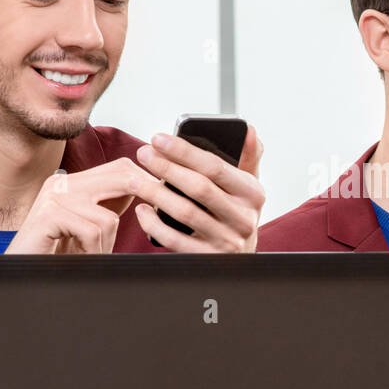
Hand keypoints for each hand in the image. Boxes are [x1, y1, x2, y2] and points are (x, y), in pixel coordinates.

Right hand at [5, 157, 153, 254]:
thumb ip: (109, 205)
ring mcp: (54, 196)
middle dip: (141, 201)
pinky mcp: (49, 214)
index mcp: (73, 182)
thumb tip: (147, 189)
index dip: (146, 181)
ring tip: (88, 254)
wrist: (18, 273)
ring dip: (105, 245)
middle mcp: (63, 182)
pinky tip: (77, 257)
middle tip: (150, 226)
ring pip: (108, 217)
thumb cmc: (55, 255)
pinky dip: (93, 251)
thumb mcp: (88, 225)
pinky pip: (93, 231)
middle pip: (121, 178)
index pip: (120, 167)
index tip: (162, 199)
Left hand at [133, 126, 265, 252]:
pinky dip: (155, 224)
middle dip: (166, 168)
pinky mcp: (207, 258)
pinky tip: (142, 210)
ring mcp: (227, 241)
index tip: (158, 138)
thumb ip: (249, 156)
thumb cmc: (236, 214)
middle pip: (198, 188)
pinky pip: (176, 240)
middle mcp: (244, 218)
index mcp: (253, 194)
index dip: (184, 151)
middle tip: (143, 154)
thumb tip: (248, 129)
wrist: (239, 260)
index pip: (215, 167)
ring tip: (135, 179)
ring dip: (156, 194)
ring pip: (185, 213)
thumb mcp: (248, 187)